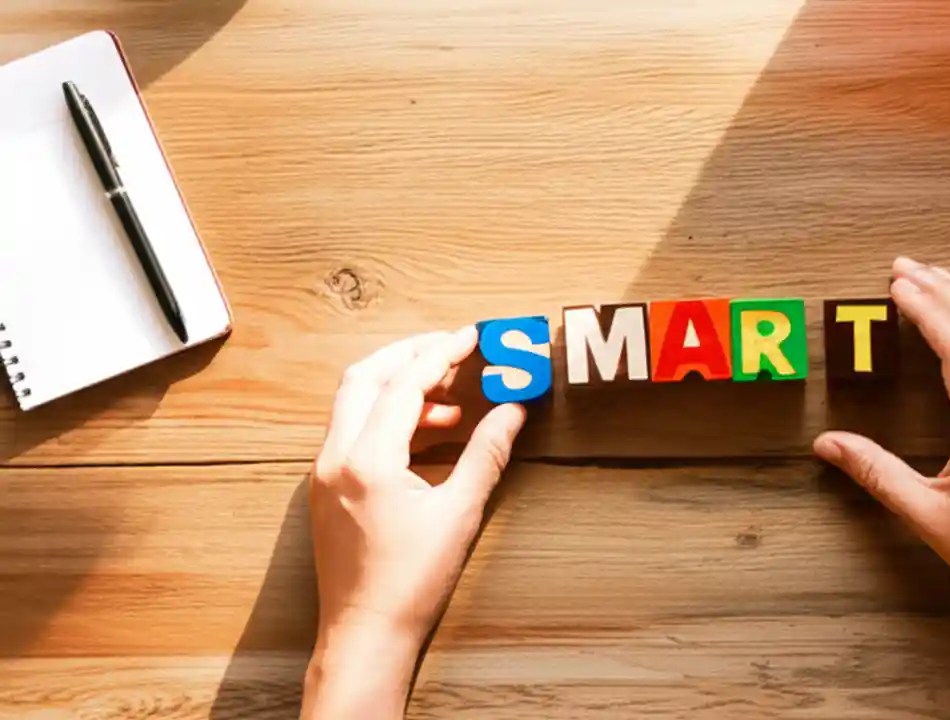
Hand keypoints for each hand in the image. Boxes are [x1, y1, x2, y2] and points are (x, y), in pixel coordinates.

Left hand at [304, 327, 525, 717]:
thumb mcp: (460, 513)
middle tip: (452, 348)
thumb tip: (513, 410)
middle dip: (409, 354)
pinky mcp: (326, 490)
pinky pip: (352, 431)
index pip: (404, 384)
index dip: (440, 353)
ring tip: (450, 400)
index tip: (470, 336)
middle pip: (365, 378)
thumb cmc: (411, 582)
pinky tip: (426, 433)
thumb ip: (487, 454)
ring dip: (398, 387)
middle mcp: (335, 458)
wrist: (366, 634)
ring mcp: (324, 473)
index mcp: (367, 460)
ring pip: (353, 402)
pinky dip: (386, 417)